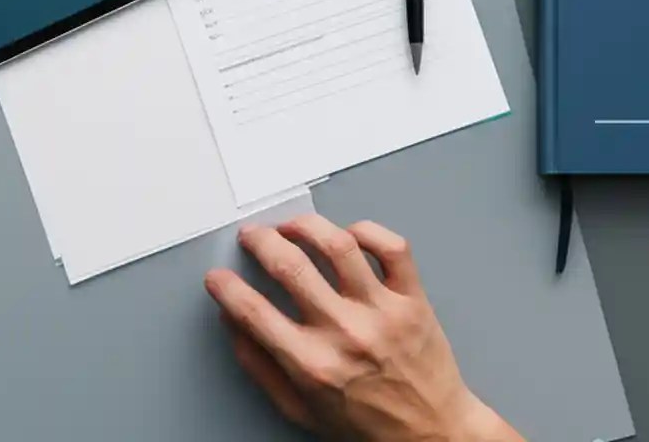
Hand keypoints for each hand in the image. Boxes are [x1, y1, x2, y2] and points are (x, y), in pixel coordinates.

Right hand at [205, 215, 523, 441]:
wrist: (431, 431)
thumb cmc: (366, 423)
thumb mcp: (300, 409)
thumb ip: (261, 367)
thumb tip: (232, 323)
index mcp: (312, 365)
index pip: (254, 312)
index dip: (227, 288)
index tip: (218, 277)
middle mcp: (346, 332)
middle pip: (291, 267)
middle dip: (260, 242)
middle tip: (251, 236)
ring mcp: (382, 311)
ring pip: (339, 245)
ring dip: (306, 226)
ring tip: (291, 226)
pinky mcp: (413, 299)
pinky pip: (392, 248)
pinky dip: (368, 230)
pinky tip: (348, 234)